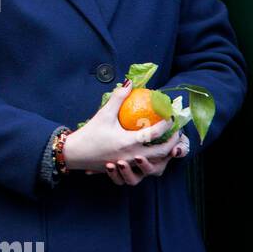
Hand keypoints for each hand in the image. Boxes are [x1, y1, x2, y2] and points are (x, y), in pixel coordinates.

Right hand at [63, 81, 183, 185]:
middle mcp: (131, 156)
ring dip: (165, 154)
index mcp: (128, 142)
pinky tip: (153, 152)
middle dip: (173, 143)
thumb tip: (129, 82)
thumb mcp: (103, 114)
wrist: (75, 153)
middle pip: (161, 152)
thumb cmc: (89, 134)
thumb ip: (117, 98)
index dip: (167, 123)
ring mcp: (129, 164)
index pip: (156, 133)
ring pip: (155, 163)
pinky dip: (153, 160)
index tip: (171, 115)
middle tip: (177, 133)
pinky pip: (144, 167)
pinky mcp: (125, 168)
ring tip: (169, 144)